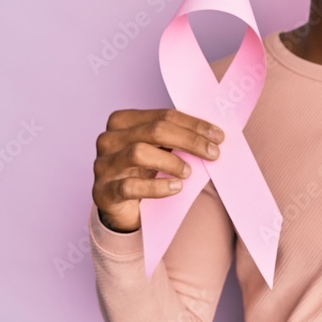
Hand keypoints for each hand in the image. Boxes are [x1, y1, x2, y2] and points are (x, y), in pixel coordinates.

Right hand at [92, 109, 224, 232]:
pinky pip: (131, 186)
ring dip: (171, 161)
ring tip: (189, 172)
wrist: (119, 206)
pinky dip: (157, 186)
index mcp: (123, 121)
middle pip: (155, 130)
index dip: (194, 125)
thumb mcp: (158, 150)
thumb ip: (176, 139)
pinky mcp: (103, 191)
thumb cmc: (142, 171)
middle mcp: (109, 139)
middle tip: (213, 153)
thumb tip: (212, 135)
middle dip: (189, 140)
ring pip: (139, 153)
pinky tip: (176, 187)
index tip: (218, 136)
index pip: (164, 115)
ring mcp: (103, 165)